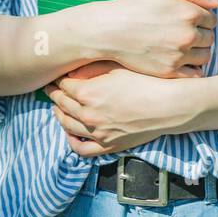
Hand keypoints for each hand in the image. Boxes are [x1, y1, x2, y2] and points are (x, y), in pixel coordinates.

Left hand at [44, 61, 196, 157]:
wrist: (167, 105)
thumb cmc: (145, 82)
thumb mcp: (117, 68)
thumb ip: (92, 68)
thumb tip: (74, 70)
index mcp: (88, 93)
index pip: (63, 85)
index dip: (58, 78)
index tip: (56, 74)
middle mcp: (88, 114)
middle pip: (61, 103)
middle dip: (54, 94)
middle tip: (51, 87)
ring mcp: (96, 133)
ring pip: (66, 125)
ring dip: (58, 114)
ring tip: (58, 106)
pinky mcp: (107, 146)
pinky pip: (81, 149)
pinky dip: (71, 141)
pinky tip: (70, 132)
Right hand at [92, 0, 217, 78]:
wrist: (108, 30)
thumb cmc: (134, 5)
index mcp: (189, 12)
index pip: (212, 19)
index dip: (203, 18)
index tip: (190, 19)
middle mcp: (188, 35)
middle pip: (210, 38)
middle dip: (201, 34)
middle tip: (184, 32)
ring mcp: (179, 56)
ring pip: (205, 56)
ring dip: (198, 51)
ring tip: (182, 46)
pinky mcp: (169, 72)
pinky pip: (195, 74)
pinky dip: (193, 69)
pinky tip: (181, 62)